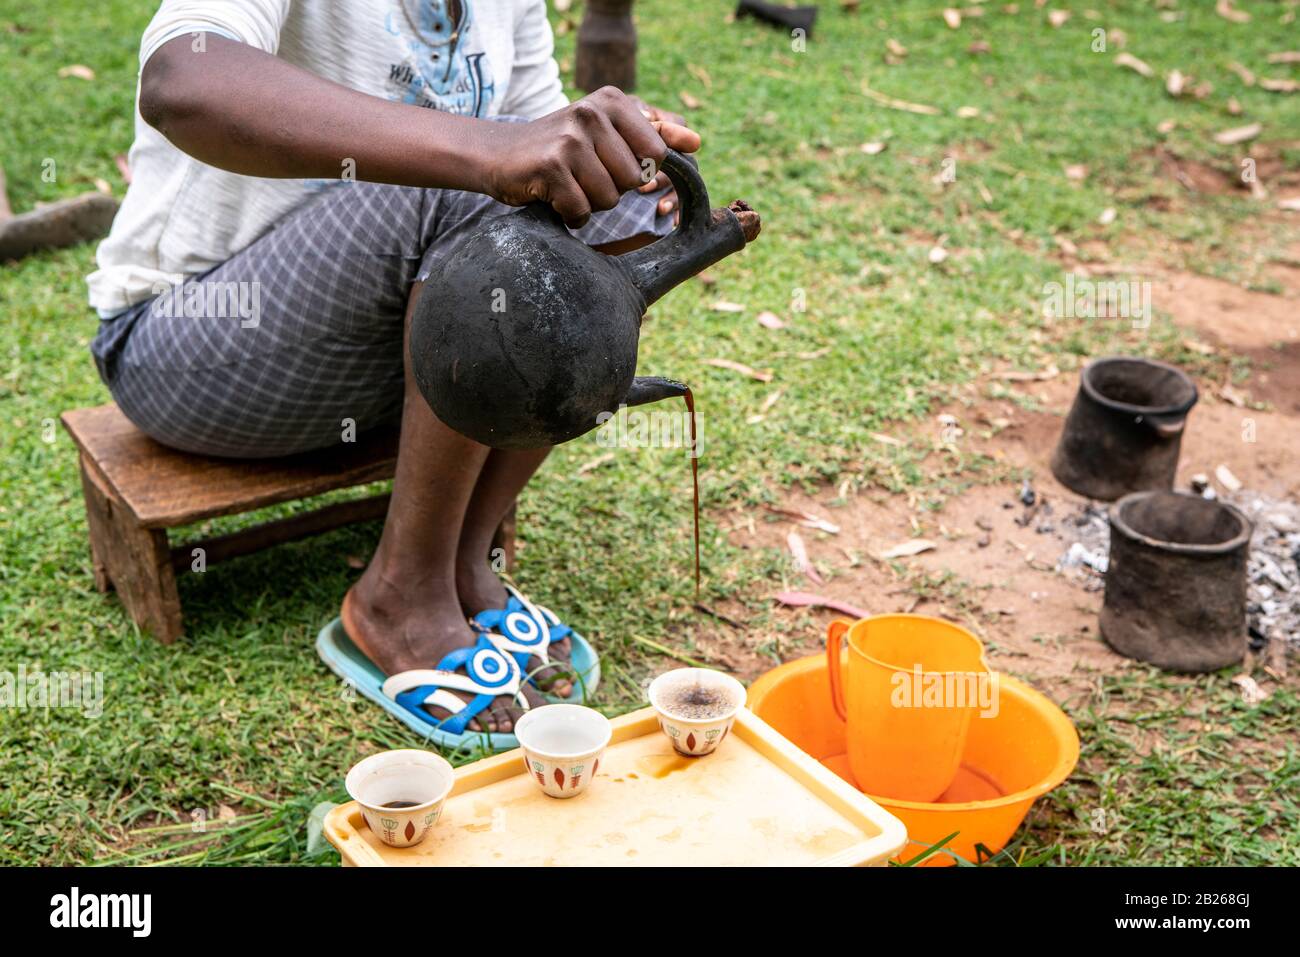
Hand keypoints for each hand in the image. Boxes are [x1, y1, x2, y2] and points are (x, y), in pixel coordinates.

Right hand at [482, 87, 700, 228]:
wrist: (498, 154)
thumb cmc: (561, 148)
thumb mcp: (606, 133)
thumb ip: (652, 135)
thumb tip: (696, 142)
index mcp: (613, 100)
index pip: (657, 153)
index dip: (639, 172)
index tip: (610, 164)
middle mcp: (592, 112)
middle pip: (634, 180)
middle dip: (611, 189)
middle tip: (582, 174)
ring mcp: (571, 138)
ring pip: (609, 199)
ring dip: (589, 203)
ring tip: (567, 184)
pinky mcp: (551, 166)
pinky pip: (582, 210)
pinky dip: (570, 214)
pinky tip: (553, 196)